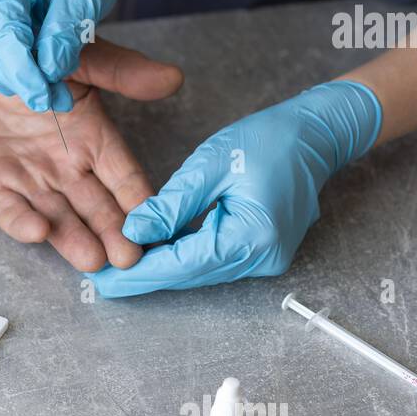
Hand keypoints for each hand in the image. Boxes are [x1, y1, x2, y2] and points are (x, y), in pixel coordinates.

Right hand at [0, 0, 118, 112]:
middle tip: (58, 96)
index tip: (44, 98)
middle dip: (20, 81)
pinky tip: (46, 77)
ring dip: (20, 84)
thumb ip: (65, 32)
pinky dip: (19, 78)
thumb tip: (48, 72)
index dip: (23, 71)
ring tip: (58, 88)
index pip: (3, 33)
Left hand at [0, 38, 182, 271]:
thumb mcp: (80, 58)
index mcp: (90, 139)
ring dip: (72, 238)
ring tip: (92, 261)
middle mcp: (62, 166)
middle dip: (113, 233)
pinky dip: (19, 221)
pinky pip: (4, 206)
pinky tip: (37, 233)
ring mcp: (25, 178)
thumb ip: (121, 72)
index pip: (122, 176)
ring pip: (55, 215)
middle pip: (94, 206)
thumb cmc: (28, 55)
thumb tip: (174, 78)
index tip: (160, 225)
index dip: (139, 200)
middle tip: (130, 258)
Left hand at [90, 81, 381, 295]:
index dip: (139, 272)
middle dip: (145, 273)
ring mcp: (264, 259)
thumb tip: (133, 233)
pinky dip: (183, 254)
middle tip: (101, 277)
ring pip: (199, 269)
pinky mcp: (260, 251)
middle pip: (189, 274)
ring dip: (162, 266)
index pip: (182, 264)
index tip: (103, 279)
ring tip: (119, 264)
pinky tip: (154, 249)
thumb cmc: (270, 140)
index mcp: (251, 238)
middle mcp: (261, 258)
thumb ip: (171, 205)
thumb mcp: (210, 165)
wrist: (315, 136)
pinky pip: (213, 258)